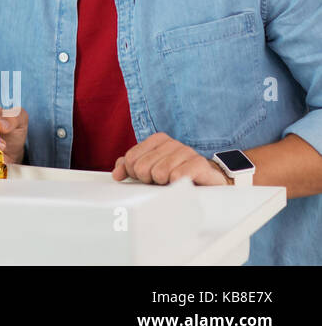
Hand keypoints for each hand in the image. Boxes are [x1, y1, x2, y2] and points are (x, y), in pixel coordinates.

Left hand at [111, 132, 229, 185]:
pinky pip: (177, 177)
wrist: (209, 183)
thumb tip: (117, 174)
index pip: (131, 159)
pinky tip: (182, 185)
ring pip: (159, 173)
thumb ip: (130, 167)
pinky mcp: (200, 164)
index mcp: (158, 140)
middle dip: (149, 180)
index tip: (146, 178)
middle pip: (143, 167)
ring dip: (164, 185)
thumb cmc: (177, 175)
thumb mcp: (151, 169)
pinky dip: (177, 186)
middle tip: (161, 183)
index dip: (135, 174)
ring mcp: (187, 151)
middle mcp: (172, 142)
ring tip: (173, 184)